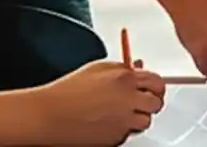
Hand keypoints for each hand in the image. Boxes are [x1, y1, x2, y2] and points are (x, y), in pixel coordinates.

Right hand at [38, 60, 166, 145]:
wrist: (49, 115)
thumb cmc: (67, 91)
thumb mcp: (96, 69)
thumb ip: (122, 68)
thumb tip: (139, 68)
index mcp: (125, 79)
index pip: (157, 81)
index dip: (156, 85)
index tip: (153, 88)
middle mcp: (128, 100)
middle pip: (156, 103)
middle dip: (151, 102)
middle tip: (141, 101)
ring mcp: (123, 121)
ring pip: (145, 121)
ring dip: (137, 117)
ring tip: (121, 112)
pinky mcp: (116, 138)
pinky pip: (128, 133)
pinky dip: (122, 129)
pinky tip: (108, 122)